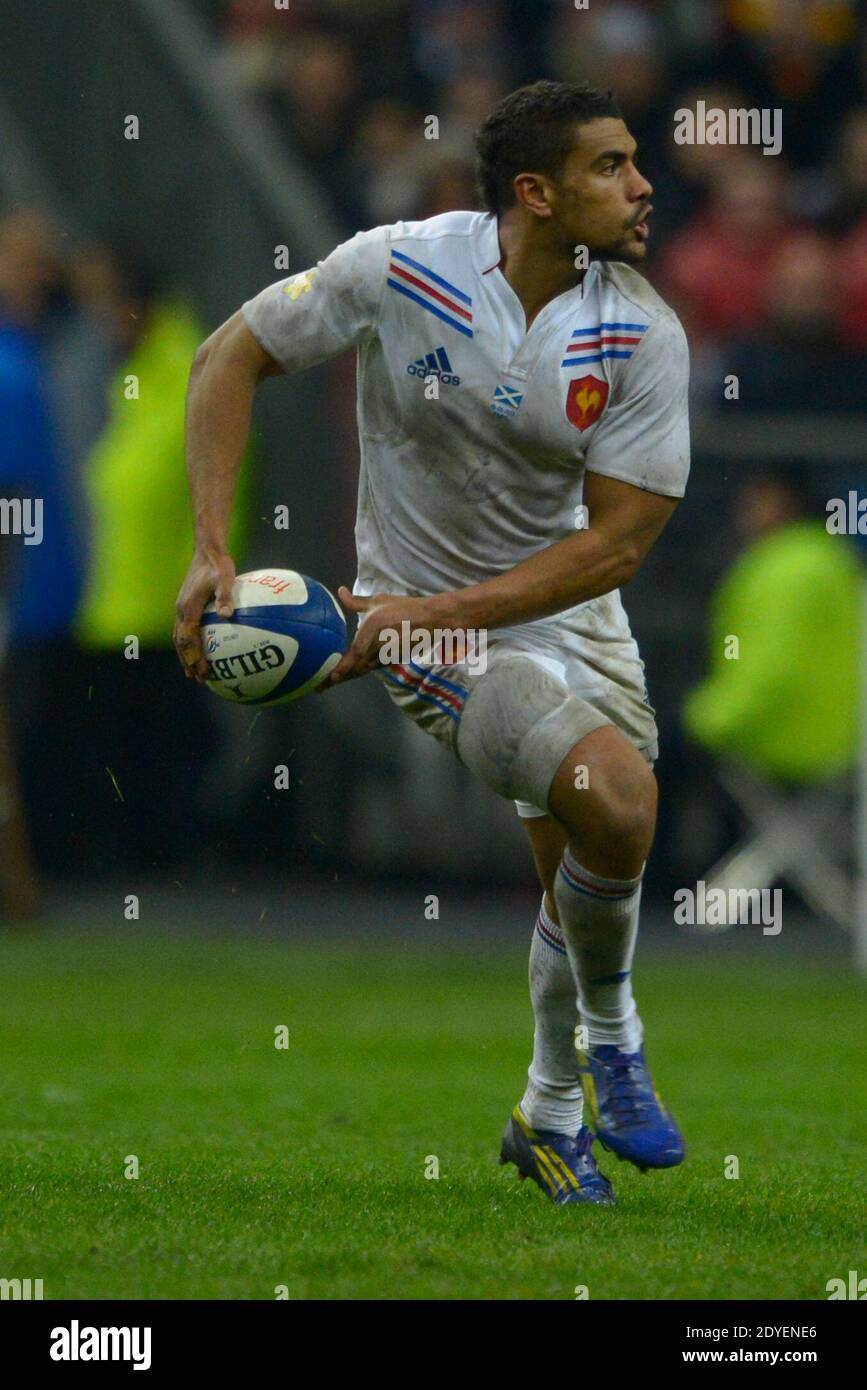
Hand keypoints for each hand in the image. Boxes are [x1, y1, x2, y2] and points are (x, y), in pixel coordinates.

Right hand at [174, 548, 236, 680]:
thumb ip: (225, 596)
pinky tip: (200, 648)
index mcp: (188, 608)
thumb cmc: (218, 564)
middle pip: (180, 643)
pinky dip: (189, 643)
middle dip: (187, 661)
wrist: (206, 550)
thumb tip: (227, 615)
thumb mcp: (225, 577)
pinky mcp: (186, 604)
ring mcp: (182, 607)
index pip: (188, 639)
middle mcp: (181, 610)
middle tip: (197, 678)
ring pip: (180, 637)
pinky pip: (185, 629)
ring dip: (186, 654)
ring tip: (193, 670)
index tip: (201, 671)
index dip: (193, 657)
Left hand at [317, 586, 441, 689]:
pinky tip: (351, 673)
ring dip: (348, 677)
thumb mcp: (379, 600)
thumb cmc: (404, 608)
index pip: (356, 654)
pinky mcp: (391, 660)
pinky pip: (371, 667)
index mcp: (372, 629)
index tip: (329, 677)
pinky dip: (359, 672)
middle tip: (320, 687)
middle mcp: (378, 646)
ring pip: (363, 670)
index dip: (343, 668)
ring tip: (330, 683)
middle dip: (338, 679)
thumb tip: (340, 591)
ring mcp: (386, 656)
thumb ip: (356, 601)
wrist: (431, 620)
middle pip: (356, 668)